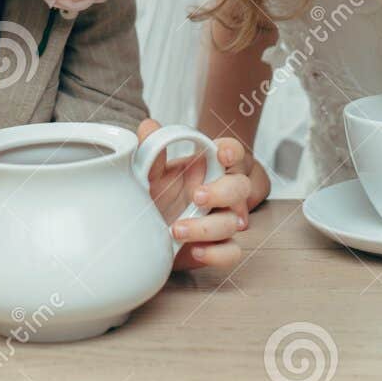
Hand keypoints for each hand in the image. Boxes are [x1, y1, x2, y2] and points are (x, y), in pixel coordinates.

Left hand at [136, 118, 269, 271]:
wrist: (140, 233)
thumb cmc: (152, 194)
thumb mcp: (146, 171)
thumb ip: (150, 150)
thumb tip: (149, 126)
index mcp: (207, 166)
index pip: (232, 152)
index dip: (232, 151)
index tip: (222, 155)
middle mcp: (219, 192)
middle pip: (241, 187)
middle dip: (223, 192)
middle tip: (197, 196)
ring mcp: (220, 219)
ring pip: (234, 222)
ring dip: (207, 226)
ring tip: (176, 229)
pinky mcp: (217, 246)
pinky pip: (232, 252)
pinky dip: (216, 253)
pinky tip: (194, 250)